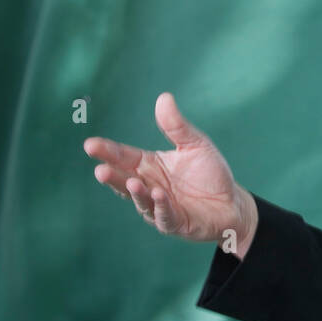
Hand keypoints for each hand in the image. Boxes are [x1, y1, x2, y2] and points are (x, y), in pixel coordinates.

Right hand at [83, 92, 257, 251]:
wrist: (232, 202)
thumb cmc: (209, 173)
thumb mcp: (195, 144)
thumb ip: (177, 126)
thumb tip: (164, 97)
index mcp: (149, 166)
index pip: (123, 157)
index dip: (107, 151)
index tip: (90, 144)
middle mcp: (148, 187)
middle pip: (124, 180)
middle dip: (112, 175)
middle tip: (99, 169)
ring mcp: (159, 207)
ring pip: (141, 201)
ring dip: (135, 192)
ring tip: (131, 182)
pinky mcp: (175, 223)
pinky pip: (164, 216)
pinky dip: (160, 206)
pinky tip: (158, 195)